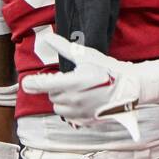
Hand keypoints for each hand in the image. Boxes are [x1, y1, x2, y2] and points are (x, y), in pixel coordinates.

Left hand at [20, 34, 158, 135]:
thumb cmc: (108, 70)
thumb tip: (47, 37)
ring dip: (63, 100)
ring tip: (78, 91)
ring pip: (58, 107)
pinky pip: (69, 116)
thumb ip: (64, 47)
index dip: (31, 83)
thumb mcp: (86, 56)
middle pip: (51, 95)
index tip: (26, 82)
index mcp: (72, 83)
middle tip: (72, 81)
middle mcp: (74, 100)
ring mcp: (80, 112)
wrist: (132, 88)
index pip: (41, 85)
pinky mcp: (86, 121)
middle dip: (57, 88)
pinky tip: (84, 102)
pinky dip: (72, 110)